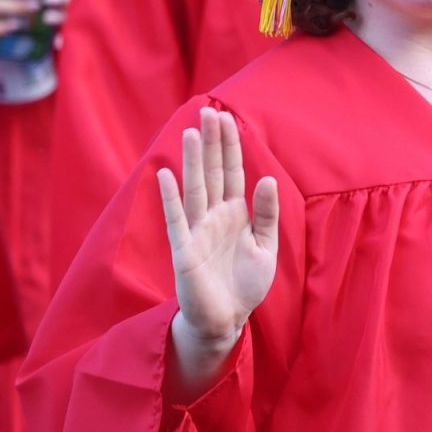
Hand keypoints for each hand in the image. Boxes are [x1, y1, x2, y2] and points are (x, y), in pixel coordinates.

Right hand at [159, 108, 278, 389]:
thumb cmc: (244, 285)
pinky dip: (170, 198)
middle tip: (208, 111)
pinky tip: (165, 174)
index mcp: (235, 215)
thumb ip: (266, 215)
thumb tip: (267, 179)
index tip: (227, 118)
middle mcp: (214, 217)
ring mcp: (197, 230)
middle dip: (211, 143)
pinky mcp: (184, 249)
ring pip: (195, 188)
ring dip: (192, 161)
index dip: (230, 147)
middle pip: (212, 172)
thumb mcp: (266, 249)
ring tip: (190, 132)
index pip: (232, 173)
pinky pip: (176, 219)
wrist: (226, 320)